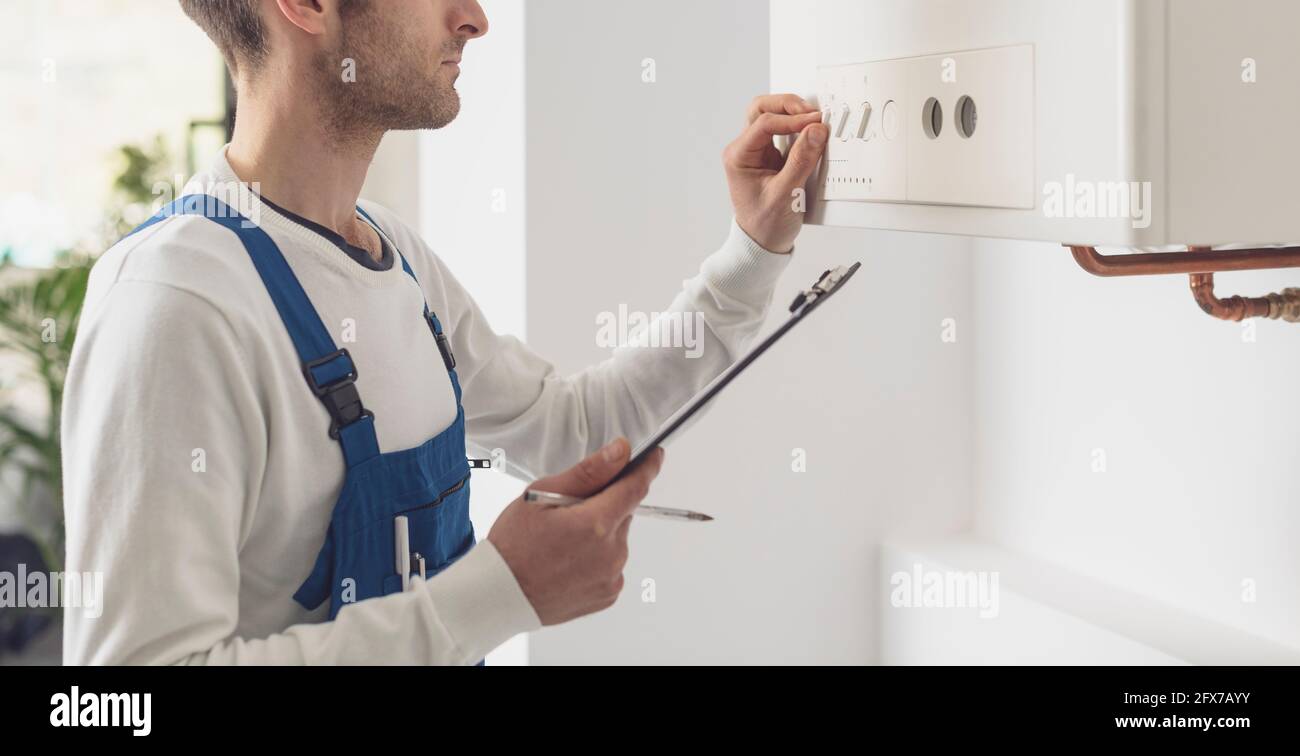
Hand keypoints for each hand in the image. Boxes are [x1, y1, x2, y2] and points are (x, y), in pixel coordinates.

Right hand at [487, 438, 664, 624]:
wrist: (500, 593)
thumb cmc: (514, 543)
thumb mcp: (542, 494)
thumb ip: (589, 472)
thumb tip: (621, 451)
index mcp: (596, 524)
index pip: (636, 487)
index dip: (646, 467)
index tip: (654, 456)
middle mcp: (611, 552)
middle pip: (622, 513)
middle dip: (604, 505)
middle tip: (569, 512)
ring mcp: (612, 576)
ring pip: (616, 539)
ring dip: (600, 533)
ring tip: (563, 542)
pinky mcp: (608, 593)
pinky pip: (611, 564)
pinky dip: (597, 557)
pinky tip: (569, 560)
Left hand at [723, 94, 828, 253]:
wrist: (762, 244)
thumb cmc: (766, 225)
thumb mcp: (785, 194)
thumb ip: (801, 161)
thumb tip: (816, 130)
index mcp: (739, 156)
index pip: (764, 124)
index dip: (792, 119)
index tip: (816, 123)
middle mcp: (745, 149)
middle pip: (762, 109)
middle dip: (788, 105)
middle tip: (813, 114)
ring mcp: (758, 151)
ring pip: (771, 115)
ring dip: (793, 113)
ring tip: (815, 121)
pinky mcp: (771, 156)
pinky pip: (783, 131)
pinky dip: (798, 127)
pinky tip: (812, 132)